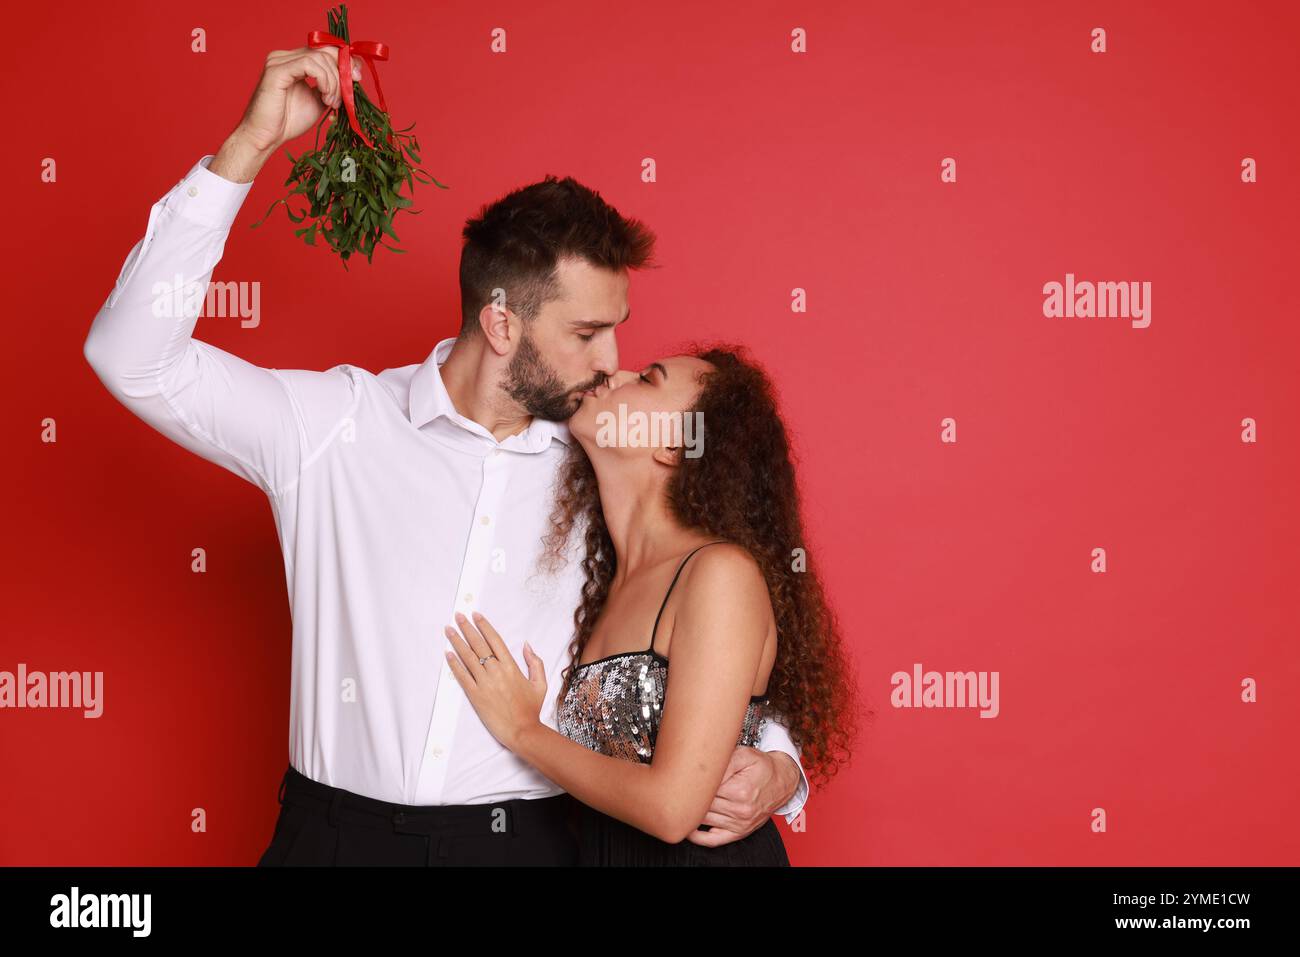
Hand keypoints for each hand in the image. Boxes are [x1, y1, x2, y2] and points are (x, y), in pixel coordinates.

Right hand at [210, 47, 362, 181]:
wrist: (266, 137)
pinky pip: (309, 64)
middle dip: (343, 70)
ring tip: (332, 102)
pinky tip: (324, 97)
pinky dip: (323, 80)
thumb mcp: (319, 101)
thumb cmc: (288, 122)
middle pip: (324, 50)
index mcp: (294, 61)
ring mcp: (279, 61)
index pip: (325, 50)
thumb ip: (331, 87)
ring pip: (319, 57)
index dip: (345, 61)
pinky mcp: (276, 70)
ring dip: (333, 81)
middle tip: (348, 94)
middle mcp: (284, 56)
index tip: (358, 78)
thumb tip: (353, 76)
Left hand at [443, 612, 546, 751]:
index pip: (494, 640)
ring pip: (468, 657)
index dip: (484, 626)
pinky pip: (462, 676)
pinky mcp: (475, 696)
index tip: (476, 615)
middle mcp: (496, 672)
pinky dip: (454, 664)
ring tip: (449, 630)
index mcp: (511, 667)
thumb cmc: (531, 709)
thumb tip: (526, 645)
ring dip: (457, 641)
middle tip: (458, 616)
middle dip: (467, 628)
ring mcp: (484, 684)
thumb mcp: (540, 683)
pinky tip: (448, 654)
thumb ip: (535, 662)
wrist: (522, 731)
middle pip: (478, 644)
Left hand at [684, 746, 791, 846]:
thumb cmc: (762, 767)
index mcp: (740, 791)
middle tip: (678, 787)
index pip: (704, 790)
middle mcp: (740, 810)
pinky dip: (697, 837)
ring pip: (704, 820)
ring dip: (691, 812)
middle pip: (702, 805)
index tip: (682, 776)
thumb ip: (723, 762)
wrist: (781, 781)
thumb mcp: (744, 755)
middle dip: (689, 796)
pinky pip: (713, 840)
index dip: (691, 782)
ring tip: (680, 802)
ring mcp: (739, 824)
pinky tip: (688, 827)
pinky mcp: (739, 832)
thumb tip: (703, 772)